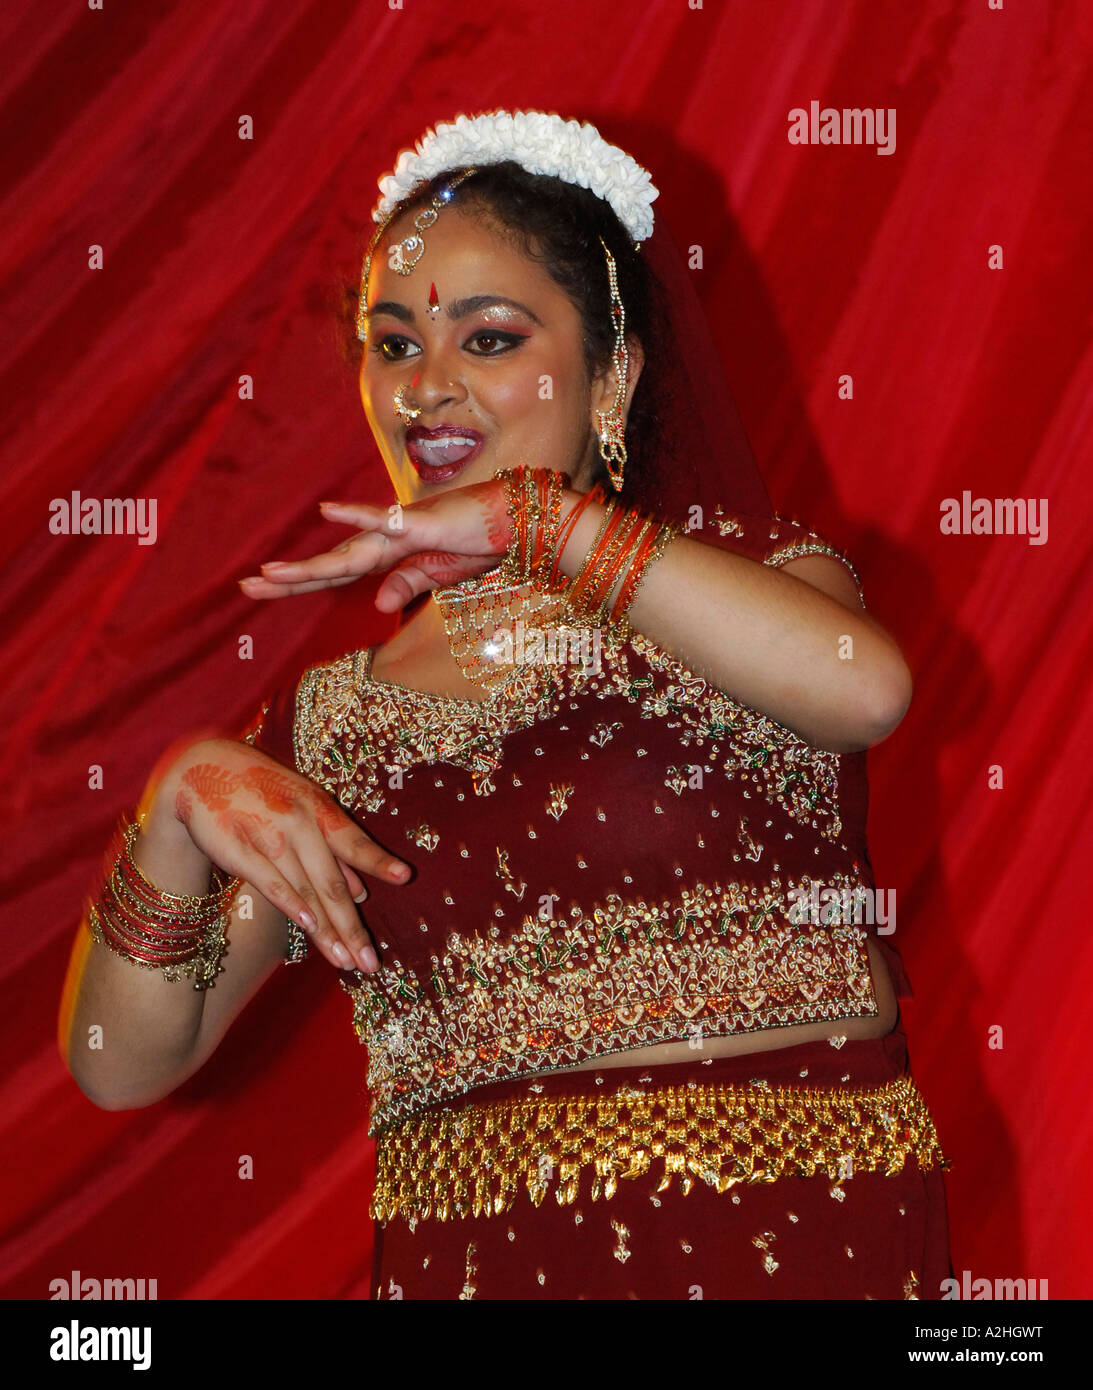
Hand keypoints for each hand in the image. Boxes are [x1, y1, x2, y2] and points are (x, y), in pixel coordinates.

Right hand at [155, 738, 410, 972]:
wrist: (201, 768)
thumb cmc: (263, 792)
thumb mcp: (303, 807)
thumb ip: (333, 850)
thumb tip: (363, 892)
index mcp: (318, 809)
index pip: (353, 840)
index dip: (377, 859)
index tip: (404, 876)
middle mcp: (297, 821)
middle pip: (330, 881)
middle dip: (351, 925)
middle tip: (370, 962)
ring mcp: (266, 833)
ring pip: (303, 889)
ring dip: (325, 929)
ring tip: (345, 960)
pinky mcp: (235, 846)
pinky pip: (267, 880)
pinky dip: (289, 901)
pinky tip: (306, 923)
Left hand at [238, 477, 516, 612]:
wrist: (518, 522)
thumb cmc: (483, 543)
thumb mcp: (442, 577)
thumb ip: (408, 586)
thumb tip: (377, 604)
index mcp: (390, 557)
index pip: (338, 575)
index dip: (300, 583)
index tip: (263, 589)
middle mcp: (386, 541)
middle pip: (331, 565)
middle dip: (290, 578)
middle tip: (245, 587)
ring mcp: (401, 531)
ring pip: (348, 553)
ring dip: (311, 566)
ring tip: (269, 574)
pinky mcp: (421, 525)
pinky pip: (386, 522)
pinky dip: (358, 518)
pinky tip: (327, 512)